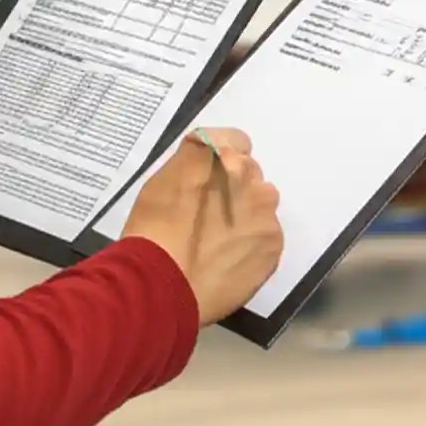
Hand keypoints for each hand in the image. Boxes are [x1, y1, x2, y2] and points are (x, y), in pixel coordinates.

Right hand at [123, 128, 282, 325]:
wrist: (161, 284)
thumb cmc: (151, 231)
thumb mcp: (161, 183)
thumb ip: (192, 167)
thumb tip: (206, 171)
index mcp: (217, 154)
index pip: (235, 141)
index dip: (223, 161)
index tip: (210, 180)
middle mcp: (248, 175)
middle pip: (251, 175)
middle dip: (236, 189)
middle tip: (212, 216)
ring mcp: (265, 211)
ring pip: (262, 207)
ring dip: (247, 217)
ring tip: (221, 245)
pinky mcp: (274, 244)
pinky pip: (267, 237)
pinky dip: (253, 245)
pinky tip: (230, 262)